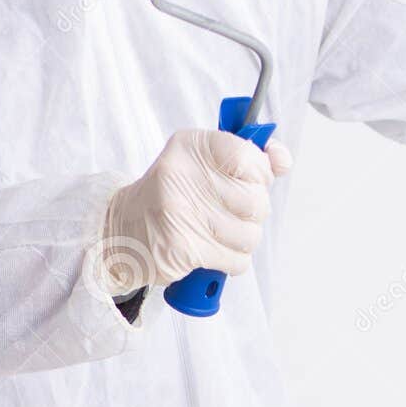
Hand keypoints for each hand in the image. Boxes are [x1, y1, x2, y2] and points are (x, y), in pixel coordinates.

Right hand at [97, 129, 292, 292]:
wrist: (122, 231)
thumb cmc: (172, 197)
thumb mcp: (202, 164)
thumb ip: (247, 158)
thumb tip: (282, 160)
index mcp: (190, 146)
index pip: (249, 156)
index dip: (261, 174)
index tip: (252, 180)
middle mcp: (182, 175)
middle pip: (256, 200)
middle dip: (252, 213)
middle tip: (228, 212)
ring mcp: (180, 212)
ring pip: (251, 234)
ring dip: (241, 240)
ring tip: (217, 233)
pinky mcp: (183, 248)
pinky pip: (237, 259)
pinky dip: (230, 260)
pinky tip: (210, 250)